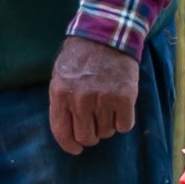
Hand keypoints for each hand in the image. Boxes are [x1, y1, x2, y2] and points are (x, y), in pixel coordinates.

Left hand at [48, 35, 137, 155]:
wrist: (107, 34)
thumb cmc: (81, 57)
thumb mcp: (60, 76)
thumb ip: (61, 102)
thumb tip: (68, 134)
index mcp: (60, 93)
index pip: (62, 132)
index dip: (70, 145)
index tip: (76, 149)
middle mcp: (80, 99)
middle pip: (86, 137)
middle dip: (91, 135)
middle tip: (95, 124)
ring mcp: (103, 99)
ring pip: (106, 133)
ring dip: (107, 125)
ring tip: (107, 106)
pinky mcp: (124, 98)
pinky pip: (124, 126)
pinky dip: (123, 121)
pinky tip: (120, 107)